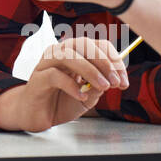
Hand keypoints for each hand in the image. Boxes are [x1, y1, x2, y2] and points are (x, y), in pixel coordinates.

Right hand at [0, 35, 128, 132]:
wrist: (37, 116)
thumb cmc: (61, 102)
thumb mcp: (88, 96)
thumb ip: (99, 86)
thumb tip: (115, 78)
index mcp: (74, 53)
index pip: (97, 45)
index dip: (113, 59)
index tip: (123, 80)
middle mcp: (60, 52)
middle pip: (83, 44)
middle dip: (104, 62)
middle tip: (115, 82)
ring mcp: (46, 63)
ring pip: (69, 55)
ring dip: (90, 70)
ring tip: (103, 87)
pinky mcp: (37, 78)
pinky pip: (54, 75)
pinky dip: (71, 85)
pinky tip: (81, 96)